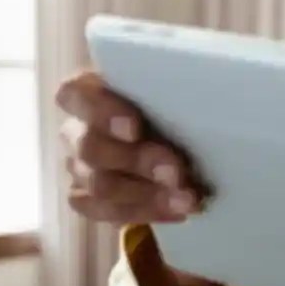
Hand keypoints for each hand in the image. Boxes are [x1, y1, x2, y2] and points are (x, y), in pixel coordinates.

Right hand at [56, 71, 221, 285]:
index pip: (73, 94)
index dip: (100, 112)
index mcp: (89, 90)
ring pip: (99, 186)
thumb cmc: (175, 98)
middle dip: (139, 162)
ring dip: (148, 194)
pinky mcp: (89, 199)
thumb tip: (211, 73)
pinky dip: (146, 213)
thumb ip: (180, 76)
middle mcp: (76, 129)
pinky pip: (106, 213)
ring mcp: (79, 167)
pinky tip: (178, 212)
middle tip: (178, 172)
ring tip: (190, 199)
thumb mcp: (177, 82)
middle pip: (90, 148)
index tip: (135, 128)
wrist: (176, 137)